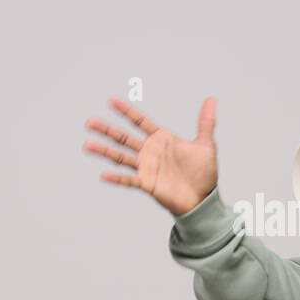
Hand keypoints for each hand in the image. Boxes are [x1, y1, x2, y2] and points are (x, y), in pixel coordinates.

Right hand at [83, 97, 218, 215]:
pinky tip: (103, 175)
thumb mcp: (206, 145)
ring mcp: (147, 168)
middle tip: (89, 122)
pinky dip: (117, 178)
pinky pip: (129, 180)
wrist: (203, 199)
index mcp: (162, 139)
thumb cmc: (204, 173)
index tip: (112, 101)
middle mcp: (150, 152)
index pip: (140, 121)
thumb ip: (206, 122)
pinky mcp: (147, 184)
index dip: (126, 112)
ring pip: (121, 157)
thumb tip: (212, 99)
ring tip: (87, 145)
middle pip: (124, 138)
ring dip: (104, 151)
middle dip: (107, 130)